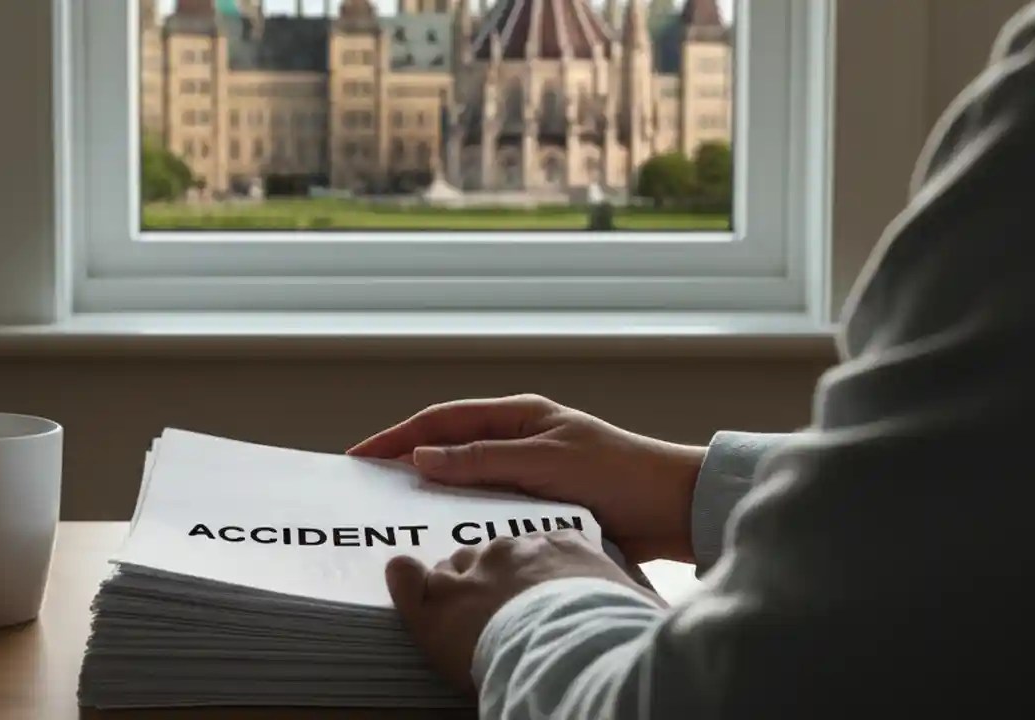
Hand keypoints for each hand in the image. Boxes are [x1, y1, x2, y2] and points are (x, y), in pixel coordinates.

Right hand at [348, 394, 704, 562]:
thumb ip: (483, 461)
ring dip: (432, 495)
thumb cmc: (618, 473)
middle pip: (447, 448)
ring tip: (395, 516)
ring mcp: (527, 472)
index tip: (361, 456)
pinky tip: (444, 538)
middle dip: (405, 464)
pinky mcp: (539, 503)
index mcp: (518, 416)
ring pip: (465, 481)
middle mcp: (518, 439)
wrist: (672, 508)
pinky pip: (488, 508)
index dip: (398, 436)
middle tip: (366, 489)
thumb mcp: (545, 462)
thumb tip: (421, 457)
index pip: (443, 421)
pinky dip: (462, 518)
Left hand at [386, 530, 664, 691]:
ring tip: (458, 608)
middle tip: (497, 606)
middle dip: (492, 576)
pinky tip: (402, 576)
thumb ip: (629, 596)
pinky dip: (404, 578)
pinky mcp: (438, 597)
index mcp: (562, 545)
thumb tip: (647, 607)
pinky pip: (408, 576)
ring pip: (453, 567)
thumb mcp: (634, 604)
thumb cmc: (610, 630)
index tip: (536, 590)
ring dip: (455, 586)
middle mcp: (515, 548)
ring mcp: (474, 568)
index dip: (533, 572)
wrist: (573, 650)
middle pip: (491, 553)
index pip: (539, 547)